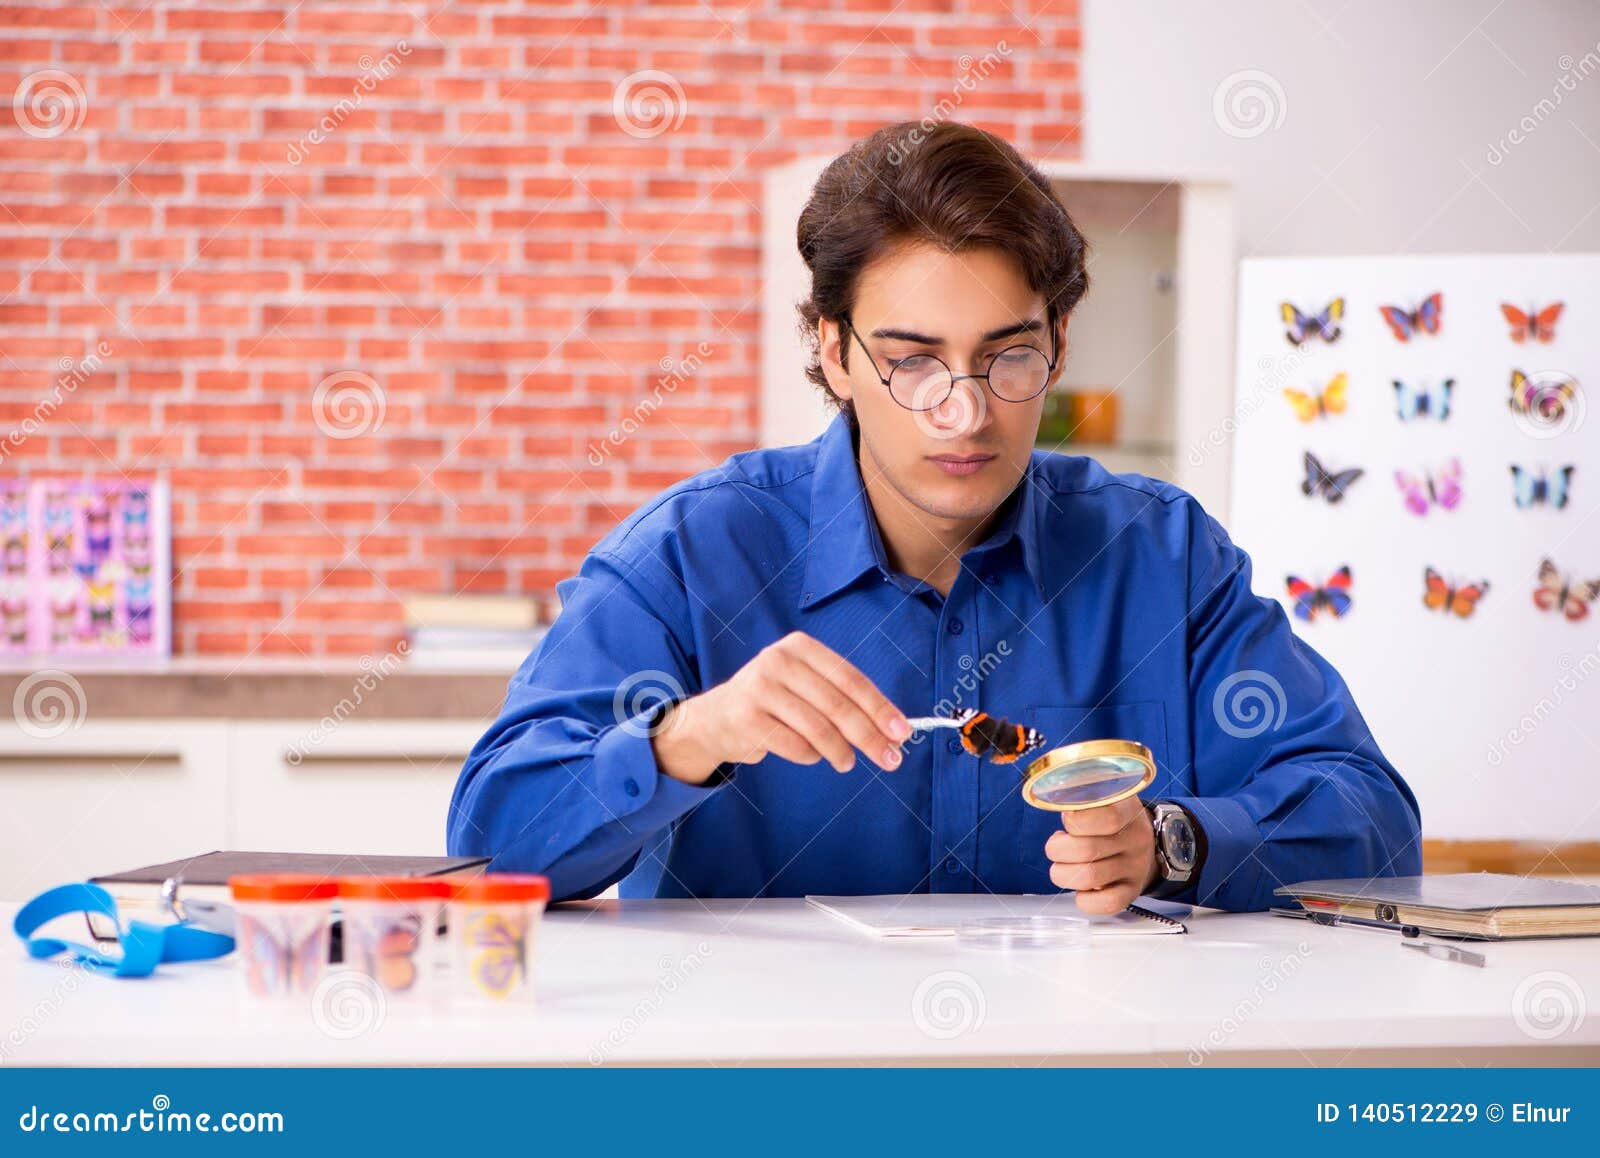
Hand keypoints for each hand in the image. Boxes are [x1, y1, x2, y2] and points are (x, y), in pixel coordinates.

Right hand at [651, 631, 910, 785]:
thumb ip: (843, 699)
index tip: (902, 732)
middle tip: (890, 759)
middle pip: (838, 705)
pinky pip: (794, 746)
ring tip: (846, 763)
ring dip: (840, 752)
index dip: (879, 707)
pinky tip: (811, 756)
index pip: (850, 678)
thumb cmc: (774, 703)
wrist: (716, 718)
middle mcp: (778, 660)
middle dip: (869, 736)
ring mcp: (759, 688)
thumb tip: (893, 729)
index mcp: (800, 646)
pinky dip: (810, 757)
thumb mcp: (806, 686)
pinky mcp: (747, 718)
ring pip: (818, 729)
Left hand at [1043, 795, 1159, 915]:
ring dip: (1062, 873)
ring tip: (1062, 866)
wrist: (1145, 845)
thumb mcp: (1103, 799)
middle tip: (1056, 846)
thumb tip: (1051, 800)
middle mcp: (1136, 840)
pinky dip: (1084, 899)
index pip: (1107, 817)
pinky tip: (1081, 887)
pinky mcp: (1131, 892)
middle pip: (1087, 850)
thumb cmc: (1111, 821)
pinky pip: (1105, 903)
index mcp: (1128, 810)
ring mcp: (1135, 868)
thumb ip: (1081, 798)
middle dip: (1057, 849)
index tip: (1067, 821)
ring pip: (1089, 877)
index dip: (1075, 821)